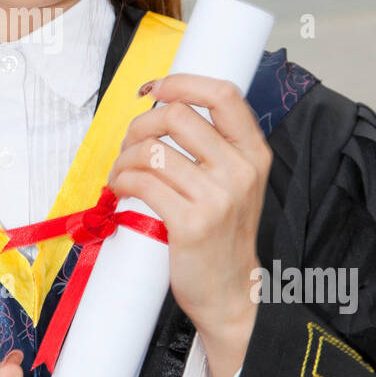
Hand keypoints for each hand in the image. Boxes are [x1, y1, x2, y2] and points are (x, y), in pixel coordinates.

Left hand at [107, 74, 272, 376]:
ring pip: (151, 150)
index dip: (182, 82)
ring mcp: (217, 198)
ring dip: (124, 158)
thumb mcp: (235, 183)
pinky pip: (141, 182)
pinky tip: (121, 192)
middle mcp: (240, 170)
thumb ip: (213, 147)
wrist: (230, 293)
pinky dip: (121, 182)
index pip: (223, 94)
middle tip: (130, 147)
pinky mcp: (191, 223)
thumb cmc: (223, 235)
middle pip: (177, 115)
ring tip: (122, 175)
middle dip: (140, 125)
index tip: (155, 90)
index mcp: (254, 153)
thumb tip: (165, 107)